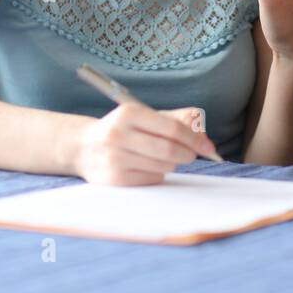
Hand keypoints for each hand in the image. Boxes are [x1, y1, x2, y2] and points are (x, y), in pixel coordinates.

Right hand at [72, 105, 216, 185]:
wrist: (84, 147)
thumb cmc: (122, 130)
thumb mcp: (143, 116)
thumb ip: (176, 120)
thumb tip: (203, 135)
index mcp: (128, 113)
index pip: (172, 128)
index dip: (195, 139)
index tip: (208, 147)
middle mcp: (118, 135)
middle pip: (169, 150)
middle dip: (188, 154)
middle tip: (191, 155)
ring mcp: (115, 158)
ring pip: (163, 166)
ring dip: (171, 163)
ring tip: (160, 156)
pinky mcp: (115, 178)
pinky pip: (151, 178)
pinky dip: (156, 173)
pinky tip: (145, 166)